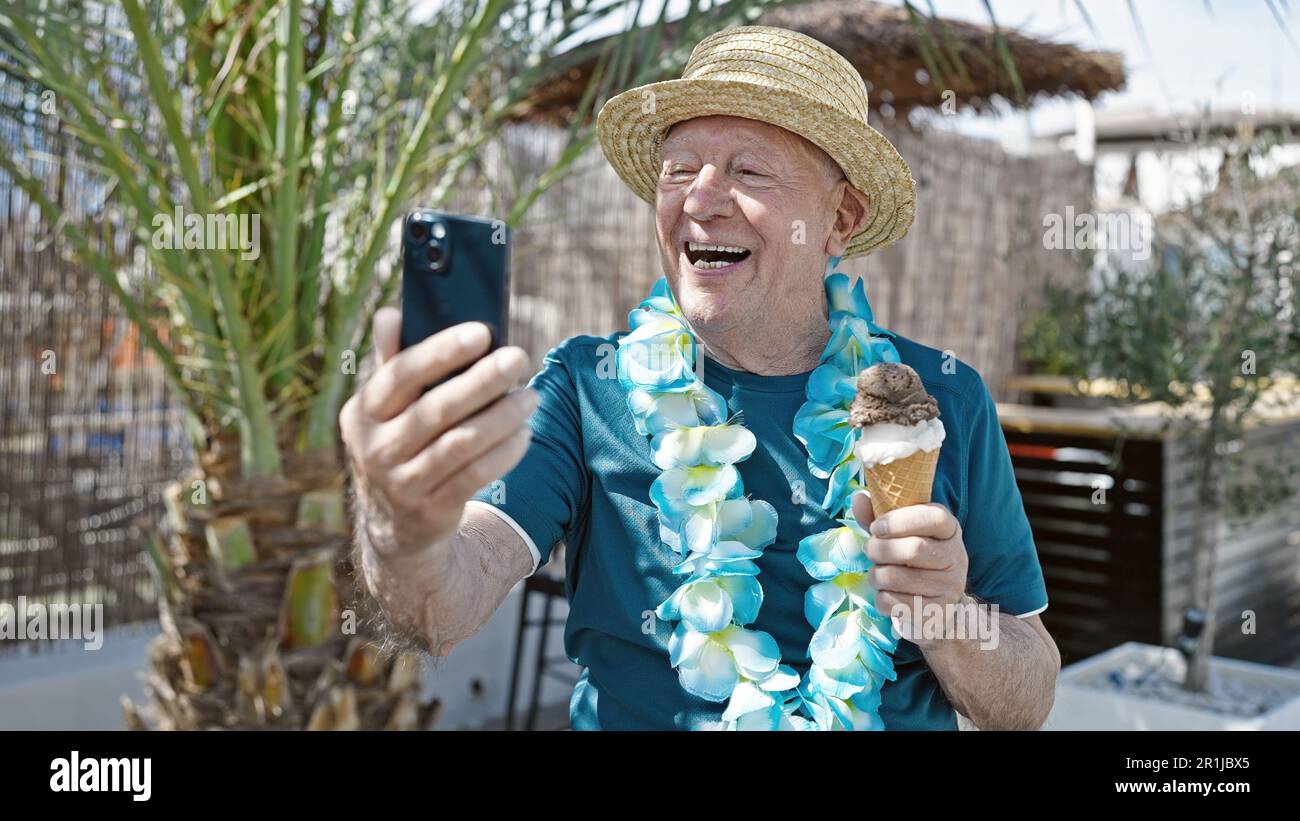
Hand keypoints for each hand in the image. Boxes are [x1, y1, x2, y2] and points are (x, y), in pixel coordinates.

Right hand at [340, 307, 536, 555]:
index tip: (482, 332)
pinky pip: (474, 475)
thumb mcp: (386, 410)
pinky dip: (504, 452)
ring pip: (460, 443)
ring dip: (501, 417)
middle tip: (518, 358)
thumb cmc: (401, 445)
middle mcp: (374, 449)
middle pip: (436, 409)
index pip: (400, 374)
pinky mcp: (430, 511)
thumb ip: (393, 362)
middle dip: (482, 380)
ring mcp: (401, 484)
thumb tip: (389, 313)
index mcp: (361, 413)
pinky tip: (524, 433)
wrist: (394, 525)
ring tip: (530, 397)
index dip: (441, 352)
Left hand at [852, 493, 968, 644]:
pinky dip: (881, 599)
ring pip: (897, 577)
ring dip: (875, 575)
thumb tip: (858, 499)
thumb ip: (878, 517)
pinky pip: (894, 603)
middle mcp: (956, 556)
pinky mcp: (937, 612)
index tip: (876, 527)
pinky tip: (887, 594)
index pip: (934, 518)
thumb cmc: (912, 562)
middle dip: (879, 549)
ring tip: (877, 574)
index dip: (900, 520)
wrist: (935, 606)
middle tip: (870, 551)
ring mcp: (950, 586)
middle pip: (913, 549)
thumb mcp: (898, 535)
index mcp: (949, 530)